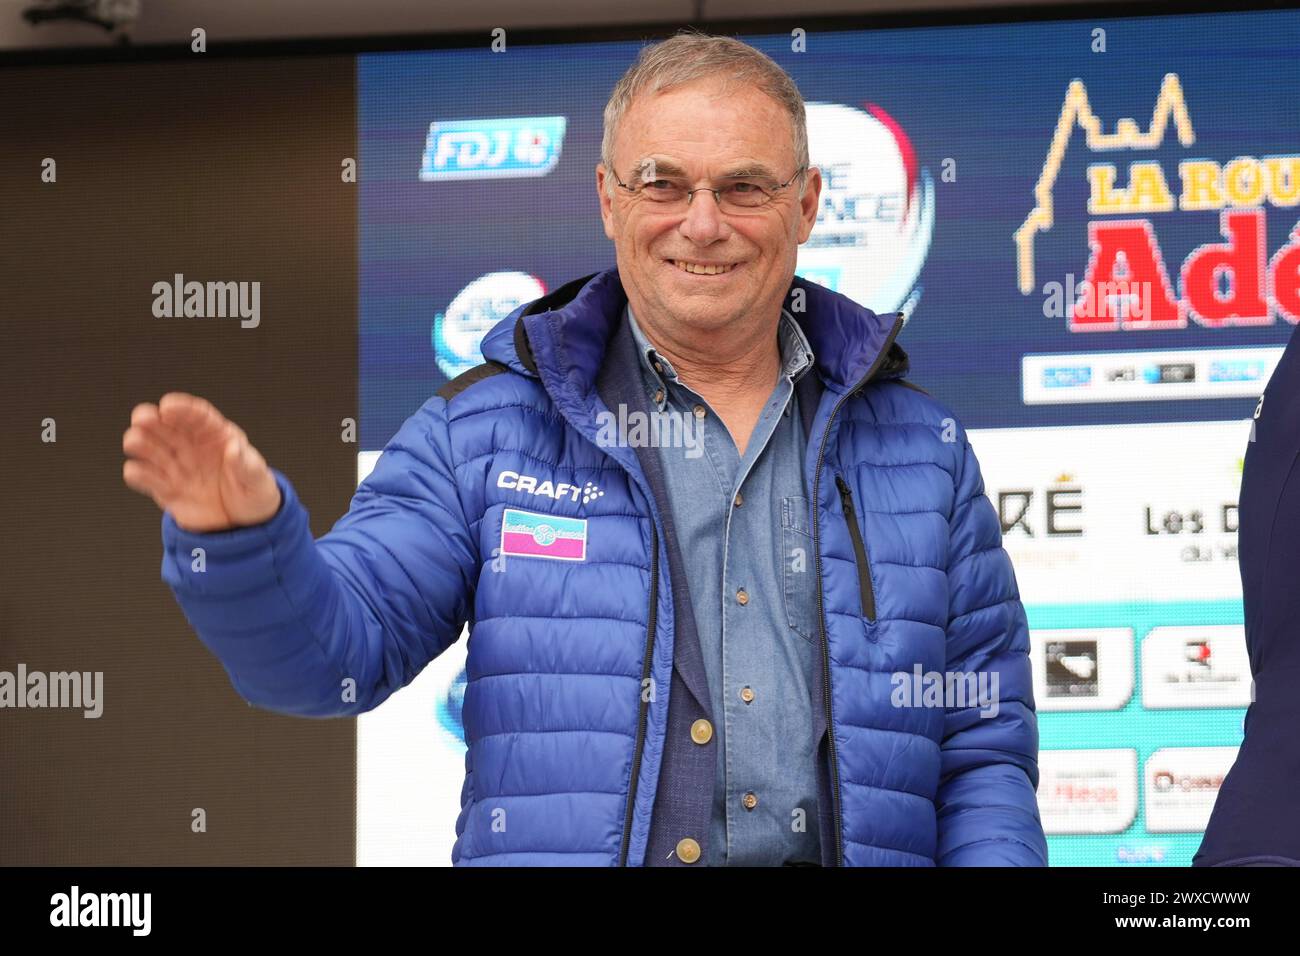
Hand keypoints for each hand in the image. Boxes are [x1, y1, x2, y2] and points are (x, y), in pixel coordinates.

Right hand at [122, 392, 280, 532]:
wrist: (244, 524)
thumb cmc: (254, 493)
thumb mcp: (259, 480)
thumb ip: (247, 465)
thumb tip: (234, 449)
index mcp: (217, 436)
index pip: (197, 415)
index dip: (182, 408)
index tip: (167, 406)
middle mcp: (192, 447)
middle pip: (165, 425)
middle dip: (150, 418)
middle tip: (142, 418)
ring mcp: (176, 466)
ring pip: (149, 447)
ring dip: (139, 442)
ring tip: (135, 442)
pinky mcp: (165, 489)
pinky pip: (144, 477)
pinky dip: (137, 473)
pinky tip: (137, 471)